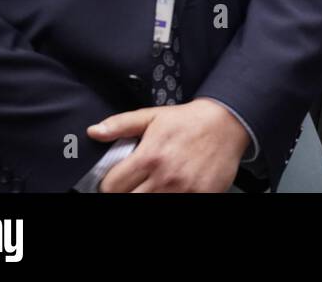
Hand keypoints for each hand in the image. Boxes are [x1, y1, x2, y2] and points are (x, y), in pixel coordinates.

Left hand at [89, 98, 249, 192]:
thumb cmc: (189, 121)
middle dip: (126, 193)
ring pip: (151, 204)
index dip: (109, 184)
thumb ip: (122, 124)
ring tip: (154, 185)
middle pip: (127, 200)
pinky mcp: (200, 195)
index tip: (115, 181)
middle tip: (135, 183)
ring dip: (148, 195)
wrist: (227, 123)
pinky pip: (177, 204)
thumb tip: (95, 131)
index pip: (111, 186)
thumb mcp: (153, 116)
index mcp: (149, 156)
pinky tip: (172, 188)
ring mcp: (183, 189)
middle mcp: (165, 176)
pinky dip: (171, 198)